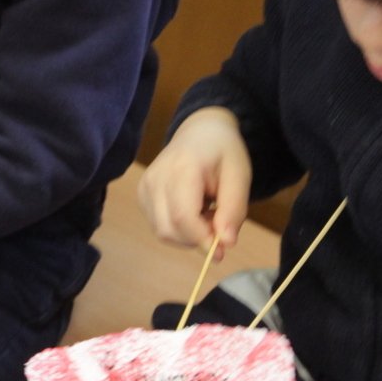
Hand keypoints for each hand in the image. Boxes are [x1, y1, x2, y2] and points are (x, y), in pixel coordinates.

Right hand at [139, 107, 251, 256]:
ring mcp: (145, 187)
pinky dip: (178, 228)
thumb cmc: (223, 153)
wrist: (201, 132)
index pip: (183, 217)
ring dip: (187, 235)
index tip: (223, 248)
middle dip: (196, 239)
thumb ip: (233, 211)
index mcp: (182, 168)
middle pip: (168, 229)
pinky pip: (158, 225)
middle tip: (217, 224)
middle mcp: (156, 178)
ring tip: (206, 214)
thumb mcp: (239, 177)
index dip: (202, 239)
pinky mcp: (142, 195)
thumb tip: (225, 244)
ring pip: (162, 231)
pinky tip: (192, 212)